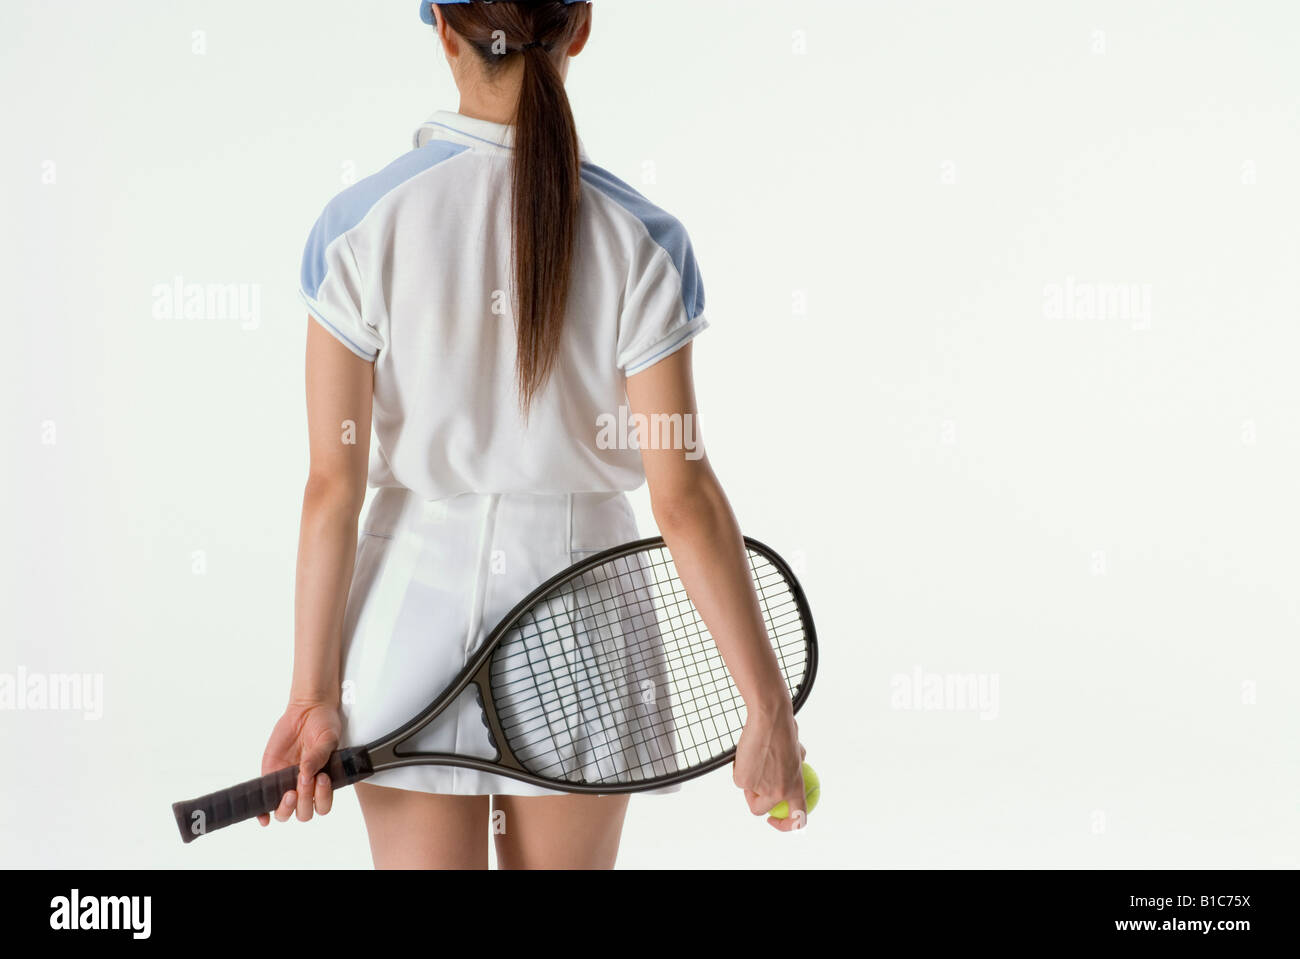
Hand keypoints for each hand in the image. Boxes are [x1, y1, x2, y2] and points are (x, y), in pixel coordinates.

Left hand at [256, 700, 342, 827]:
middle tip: (306, 779)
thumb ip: (320, 756)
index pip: (322, 806)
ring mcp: (287, 783)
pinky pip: (264, 800)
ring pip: (285, 812)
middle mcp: (305, 787)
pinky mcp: (270, 776)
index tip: (322, 778)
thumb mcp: (327, 738)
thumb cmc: (323, 725)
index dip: (322, 798)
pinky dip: (262, 812)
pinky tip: (263, 817)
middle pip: (304, 813)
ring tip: (289, 791)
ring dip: (287, 808)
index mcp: (323, 782)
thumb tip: (306, 773)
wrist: (307, 710)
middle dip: (305, 800)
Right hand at [733, 703, 807, 830]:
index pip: (798, 819)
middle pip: (760, 809)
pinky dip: (739, 768)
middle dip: (754, 799)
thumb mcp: (798, 751)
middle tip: (752, 784)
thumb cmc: (784, 729)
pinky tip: (746, 752)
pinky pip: (738, 780)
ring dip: (747, 778)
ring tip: (753, 756)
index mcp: (795, 787)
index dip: (785, 824)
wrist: (769, 718)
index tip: (774, 818)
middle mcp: (779, 792)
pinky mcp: (744, 780)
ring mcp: (761, 788)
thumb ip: (796, 765)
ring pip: (746, 791)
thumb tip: (797, 766)